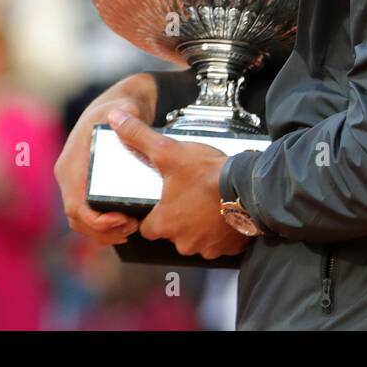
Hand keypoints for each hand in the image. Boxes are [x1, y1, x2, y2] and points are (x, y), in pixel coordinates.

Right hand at [55, 74, 157, 245]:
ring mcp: (73, 182)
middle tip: (132, 227)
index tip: (122, 220)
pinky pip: (85, 216)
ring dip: (103, 233)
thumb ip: (125, 114)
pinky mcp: (82, 187)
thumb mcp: (123, 109)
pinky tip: (122, 230)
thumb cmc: (120, 110)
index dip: (96, 220)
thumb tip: (120, 117)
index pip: (76, 204)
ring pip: (80, 221)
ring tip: (131, 228)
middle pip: (77, 218)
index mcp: (72, 163)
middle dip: (103, 230)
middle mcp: (68, 175)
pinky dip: (100, 229)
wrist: (115, 107)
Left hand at [108, 110, 250, 260]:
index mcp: (164, 224)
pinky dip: (222, 231)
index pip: (147, 227)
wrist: (250, 187)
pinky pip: (220, 243)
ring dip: (201, 225)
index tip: (163, 200)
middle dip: (180, 218)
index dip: (153, 213)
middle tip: (190, 195)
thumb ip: (139, 136)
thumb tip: (115, 118)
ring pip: (198, 239)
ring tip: (209, 201)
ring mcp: (208, 247)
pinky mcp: (229, 248)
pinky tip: (225, 212)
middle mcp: (183, 242)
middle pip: (173, 233)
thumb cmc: (208, 174)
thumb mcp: (169, 151)